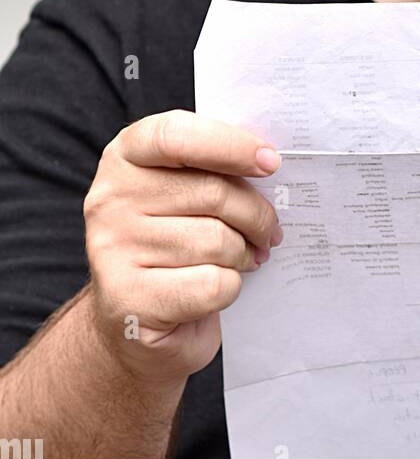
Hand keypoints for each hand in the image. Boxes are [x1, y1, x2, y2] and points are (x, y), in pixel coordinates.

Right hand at [83, 109, 282, 386]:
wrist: (135, 322)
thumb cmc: (174, 242)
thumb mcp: (185, 189)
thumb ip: (213, 167)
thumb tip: (267, 162)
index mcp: (125, 156)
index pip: (176, 136)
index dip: (230, 144)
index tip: (270, 162)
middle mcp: (110, 198)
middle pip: (212, 193)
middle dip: (256, 215)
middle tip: (270, 231)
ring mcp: (113, 250)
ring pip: (216, 241)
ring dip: (243, 253)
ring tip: (243, 258)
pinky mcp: (129, 300)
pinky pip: (211, 283)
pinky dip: (229, 287)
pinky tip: (216, 287)